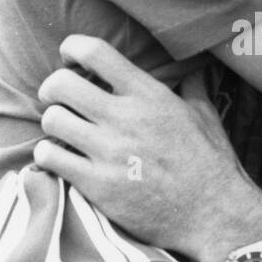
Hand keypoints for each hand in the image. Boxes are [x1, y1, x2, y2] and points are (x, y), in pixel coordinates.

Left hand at [33, 35, 261, 261]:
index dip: (72, 47)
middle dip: (51, 88)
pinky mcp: (98, 185)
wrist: (214, 214)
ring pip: (51, 120)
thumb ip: (191, 86)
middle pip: (61, 84)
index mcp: (149, 95)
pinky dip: (48, 155)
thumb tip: (194, 66)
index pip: (95, 52)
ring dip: (52, 122)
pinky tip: (60, 158)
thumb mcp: (205, 115)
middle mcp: (125, 118)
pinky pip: (50, 158)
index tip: (70, 58)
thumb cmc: (211, 164)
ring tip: (63, 131)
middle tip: (57, 98)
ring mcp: (109, 152)